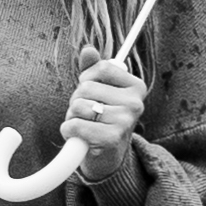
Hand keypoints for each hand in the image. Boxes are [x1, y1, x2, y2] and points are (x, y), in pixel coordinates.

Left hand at [55, 57, 149, 180]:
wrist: (107, 156)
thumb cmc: (102, 118)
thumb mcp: (101, 90)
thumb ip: (94, 69)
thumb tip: (87, 49)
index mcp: (136, 87)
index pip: (102, 67)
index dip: (87, 78)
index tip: (90, 91)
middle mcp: (135, 103)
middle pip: (86, 87)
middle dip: (77, 100)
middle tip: (87, 113)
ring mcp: (125, 122)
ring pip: (78, 106)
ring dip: (72, 116)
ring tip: (85, 124)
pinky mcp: (110, 139)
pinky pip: (75, 125)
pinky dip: (69, 131)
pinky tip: (79, 136)